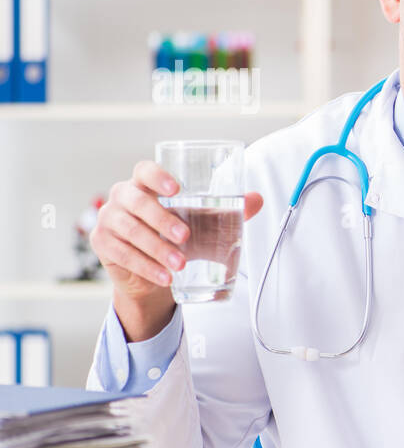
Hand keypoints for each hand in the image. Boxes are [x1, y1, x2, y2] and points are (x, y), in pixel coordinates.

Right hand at [89, 159, 263, 338]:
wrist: (155, 274)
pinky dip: (146, 267)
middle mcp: (122, 197)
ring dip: (157, 249)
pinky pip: (122, 254)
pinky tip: (164, 276)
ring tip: (180, 264)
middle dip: (161, 219)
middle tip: (185, 237)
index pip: (144, 170)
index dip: (157, 176)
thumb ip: (228, 210)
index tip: (176, 190)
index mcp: (145, 185)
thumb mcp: (204, 224)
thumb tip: (257, 199)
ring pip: (130, 231)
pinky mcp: (101, 243)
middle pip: (136, 201)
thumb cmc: (178, 239)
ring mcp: (108, 219)